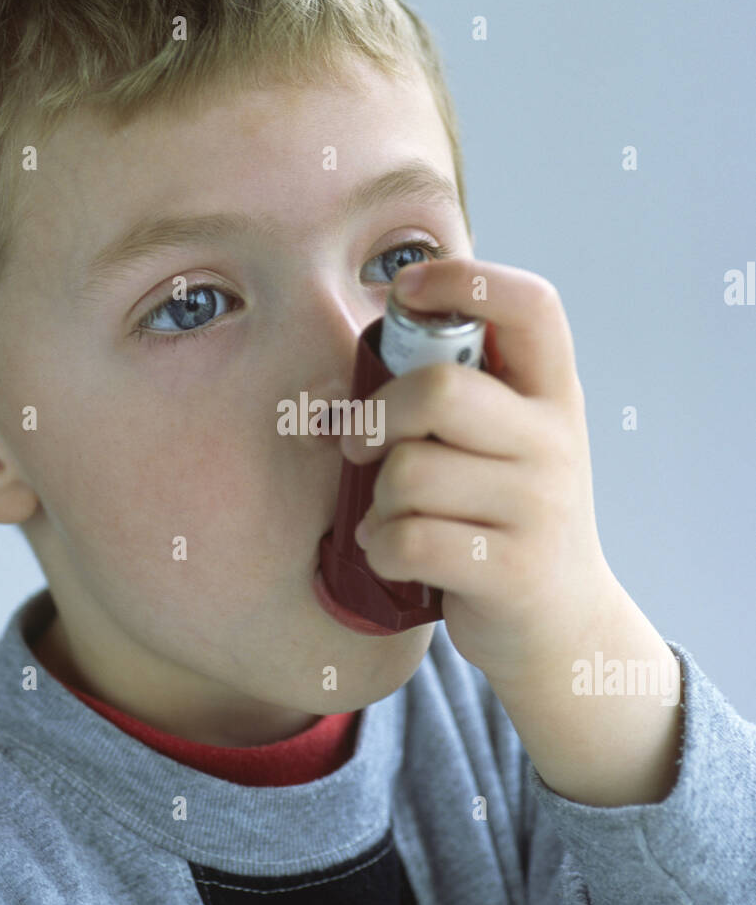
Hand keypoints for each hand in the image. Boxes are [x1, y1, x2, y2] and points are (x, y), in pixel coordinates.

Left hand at [342, 256, 616, 683]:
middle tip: (358, 444)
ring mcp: (539, 507)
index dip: (465, 279)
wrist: (565, 625)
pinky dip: (380, 547)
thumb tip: (339, 391)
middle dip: (376, 418)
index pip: (531, 305)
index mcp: (553, 393)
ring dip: (377, 498)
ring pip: (409, 473)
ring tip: (394, 515)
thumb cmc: (508, 517)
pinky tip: (393, 551)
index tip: (407, 289)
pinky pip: (407, 539)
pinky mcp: (511, 570)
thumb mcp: (506, 446)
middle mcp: (556, 441)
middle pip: (439, 391)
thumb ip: (454, 400)